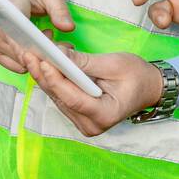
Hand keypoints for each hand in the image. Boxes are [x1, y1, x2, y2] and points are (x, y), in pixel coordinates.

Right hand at [0, 0, 74, 74]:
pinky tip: (37, 48)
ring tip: (47, 39)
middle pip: (20, 50)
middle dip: (43, 53)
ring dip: (37, 57)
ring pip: (19, 60)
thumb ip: (60, 9)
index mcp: (8, 6)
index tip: (50, 52)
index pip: (17, 32)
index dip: (33, 46)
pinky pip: (14, 64)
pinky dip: (29, 61)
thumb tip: (68, 27)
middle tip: (59, 43)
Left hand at [26, 47, 163, 135]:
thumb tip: (58, 54)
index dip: (55, 79)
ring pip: (57, 97)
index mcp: (104, 115)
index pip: (73, 98)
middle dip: (44, 74)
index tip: (42, 60)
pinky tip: (45, 64)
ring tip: (34, 54)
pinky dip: (53, 80)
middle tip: (30, 53)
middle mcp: (91, 125)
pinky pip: (61, 97)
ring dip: (46, 76)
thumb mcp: (114, 64)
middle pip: (61, 98)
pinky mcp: (79, 116)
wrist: (149, 88)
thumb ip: (84, 62)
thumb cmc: (137, 75)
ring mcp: (83, 123)